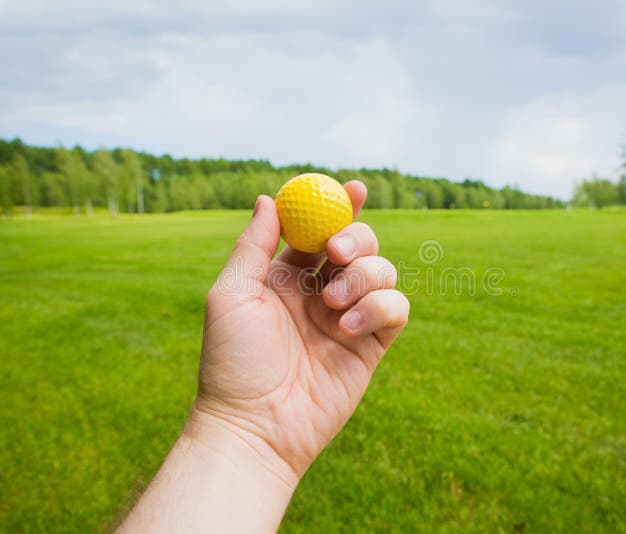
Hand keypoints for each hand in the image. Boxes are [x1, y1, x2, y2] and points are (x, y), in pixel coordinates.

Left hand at [193, 181, 408, 486]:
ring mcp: (348, 318)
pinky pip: (394, 308)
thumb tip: (268, 199)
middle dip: (356, 238)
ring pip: (382, 272)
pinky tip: (347, 326)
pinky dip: (378, 307)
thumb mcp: (231, 295)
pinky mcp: (371, 346)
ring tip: (332, 305)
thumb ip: (253, 246)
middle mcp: (320, 293)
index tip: (353, 189)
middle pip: (359, 245)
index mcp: (287, 277)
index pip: (318, 231)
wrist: (254, 426)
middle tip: (337, 251)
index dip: (339, 207)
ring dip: (363, 277)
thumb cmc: (232, 361)